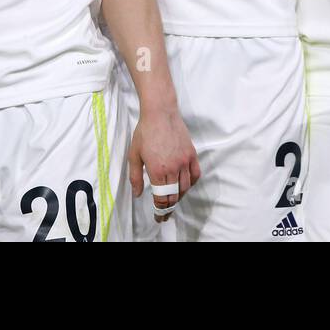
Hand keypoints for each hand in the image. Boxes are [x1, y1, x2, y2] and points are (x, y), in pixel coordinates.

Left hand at [129, 106, 199, 221]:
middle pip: (174, 196)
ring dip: (179, 197)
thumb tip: (138, 195)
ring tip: (173, 199)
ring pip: (186, 187)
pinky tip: (185, 185)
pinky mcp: (191, 154)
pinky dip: (191, 183)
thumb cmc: (145, 132)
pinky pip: (195, 175)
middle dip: (169, 208)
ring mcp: (184, 161)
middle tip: (165, 214)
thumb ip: (135, 177)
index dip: (160, 211)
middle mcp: (173, 168)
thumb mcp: (134, 155)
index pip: (162, 198)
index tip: (159, 217)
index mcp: (157, 170)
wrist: (160, 112)